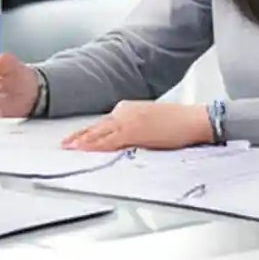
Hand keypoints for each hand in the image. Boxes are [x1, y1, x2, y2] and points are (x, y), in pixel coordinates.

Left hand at [61, 101, 213, 151]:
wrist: (193, 119)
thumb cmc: (178, 122)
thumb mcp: (150, 121)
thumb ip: (134, 128)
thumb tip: (125, 139)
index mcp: (127, 108)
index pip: (103, 123)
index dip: (88, 132)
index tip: (76, 138)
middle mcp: (124, 111)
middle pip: (96, 126)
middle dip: (80, 136)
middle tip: (65, 144)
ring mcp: (127, 120)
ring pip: (99, 133)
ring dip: (83, 142)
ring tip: (69, 148)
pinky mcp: (133, 131)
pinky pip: (109, 141)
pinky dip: (96, 146)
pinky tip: (86, 151)